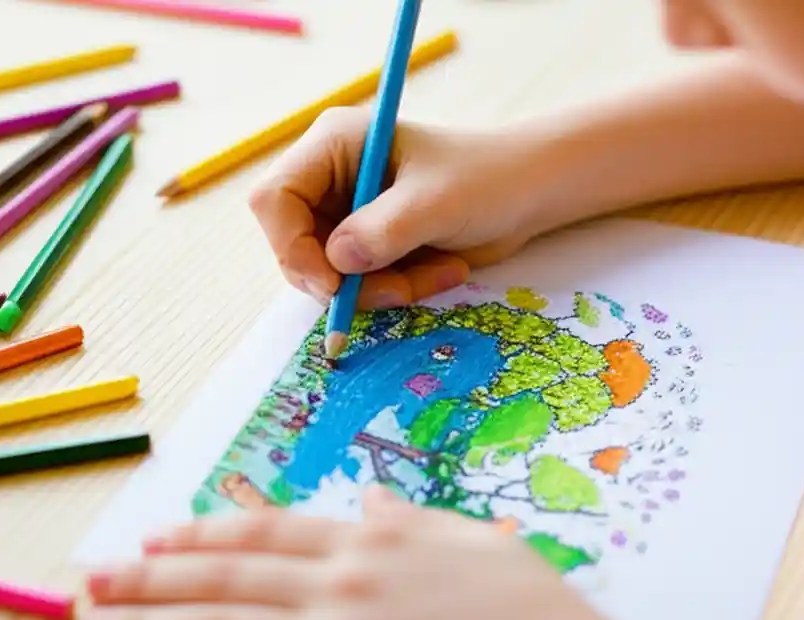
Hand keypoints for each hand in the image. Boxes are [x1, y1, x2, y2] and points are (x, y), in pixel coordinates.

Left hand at [83, 486, 698, 619]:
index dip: (203, 535)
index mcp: (374, 541)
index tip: (156, 538)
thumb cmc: (541, 619)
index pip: (266, 532)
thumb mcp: (478, 547)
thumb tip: (367, 503)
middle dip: (152, 578)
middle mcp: (340, 586)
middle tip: (97, 579)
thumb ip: (413, 524)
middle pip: (225, 579)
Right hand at [249, 108, 551, 308]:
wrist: (528, 194)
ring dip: (376, 289)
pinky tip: (437, 272)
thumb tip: (338, 263)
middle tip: (394, 290)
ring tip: (431, 275)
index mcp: (333, 144)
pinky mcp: (363, 246)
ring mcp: (343, 214)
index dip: (290, 245)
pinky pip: (354, 287)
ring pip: (324, 275)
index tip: (331, 282)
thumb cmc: (487, 178)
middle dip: (342, 279)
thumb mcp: (437, 202)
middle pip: (292, 245)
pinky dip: (392, 291)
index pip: (274, 199)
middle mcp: (327, 179)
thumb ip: (384, 230)